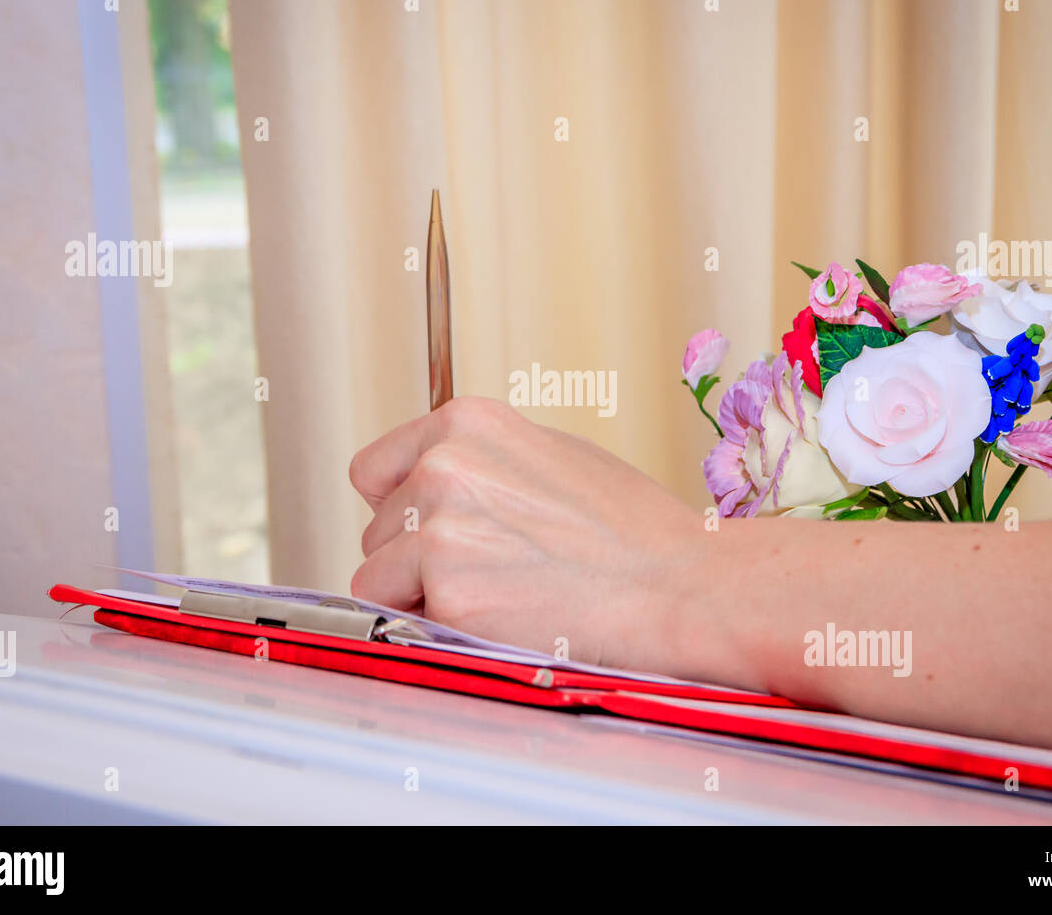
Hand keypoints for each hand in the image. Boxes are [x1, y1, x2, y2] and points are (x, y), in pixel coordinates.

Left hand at [348, 397, 705, 669]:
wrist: (677, 584)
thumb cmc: (631, 530)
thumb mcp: (548, 456)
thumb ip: (478, 463)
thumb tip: (425, 486)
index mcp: (467, 422)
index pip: (374, 470)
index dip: (398, 509)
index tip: (427, 530)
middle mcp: (443, 465)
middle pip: (376, 529)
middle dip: (413, 558)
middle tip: (489, 570)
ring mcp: (439, 528)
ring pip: (378, 577)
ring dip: (420, 597)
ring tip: (497, 593)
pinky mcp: (447, 592)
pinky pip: (403, 622)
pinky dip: (439, 629)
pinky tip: (501, 616)